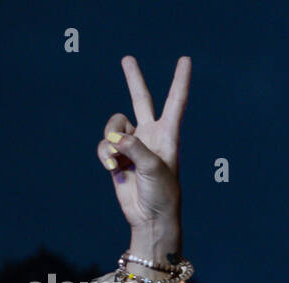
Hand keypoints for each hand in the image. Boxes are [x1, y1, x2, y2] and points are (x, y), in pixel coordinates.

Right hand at [97, 55, 190, 233]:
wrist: (150, 218)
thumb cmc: (162, 194)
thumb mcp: (154, 169)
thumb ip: (135, 148)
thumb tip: (114, 137)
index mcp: (168, 135)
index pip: (176, 102)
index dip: (180, 80)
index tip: (185, 60)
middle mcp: (150, 136)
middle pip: (141, 100)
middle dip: (133, 79)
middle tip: (127, 59)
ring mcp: (132, 145)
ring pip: (114, 125)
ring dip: (110, 138)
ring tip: (116, 158)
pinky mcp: (117, 157)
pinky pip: (103, 144)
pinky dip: (104, 153)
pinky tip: (111, 167)